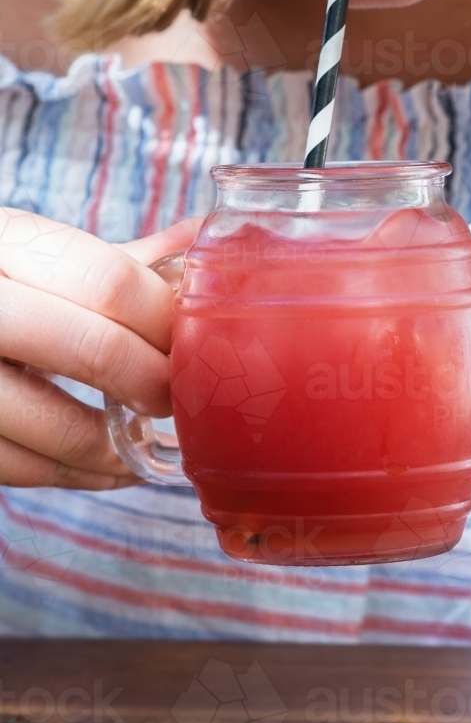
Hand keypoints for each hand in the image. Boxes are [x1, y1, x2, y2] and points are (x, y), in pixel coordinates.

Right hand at [0, 209, 201, 489]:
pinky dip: (72, 475)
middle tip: (179, 395)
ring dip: (116, 447)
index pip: (107, 279)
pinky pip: (15, 469)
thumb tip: (200, 247)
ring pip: (51, 426)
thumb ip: (108, 260)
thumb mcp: (25, 253)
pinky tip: (108, 468)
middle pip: (89, 348)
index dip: (165, 319)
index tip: (195, 341)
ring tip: (150, 446)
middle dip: (152, 381)